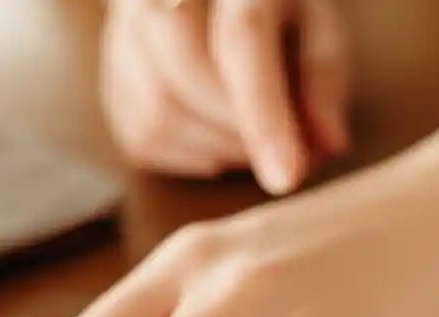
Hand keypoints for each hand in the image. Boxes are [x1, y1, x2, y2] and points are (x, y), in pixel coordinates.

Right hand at [100, 0, 350, 193]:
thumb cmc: (272, 11)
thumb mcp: (315, 28)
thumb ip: (323, 80)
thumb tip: (327, 144)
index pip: (241, 40)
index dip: (264, 115)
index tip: (288, 177)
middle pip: (185, 72)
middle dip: (238, 134)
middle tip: (278, 154)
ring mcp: (125, 27)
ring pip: (156, 111)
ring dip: (212, 150)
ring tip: (248, 145)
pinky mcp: (111, 69)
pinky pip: (138, 135)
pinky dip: (183, 158)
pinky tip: (214, 143)